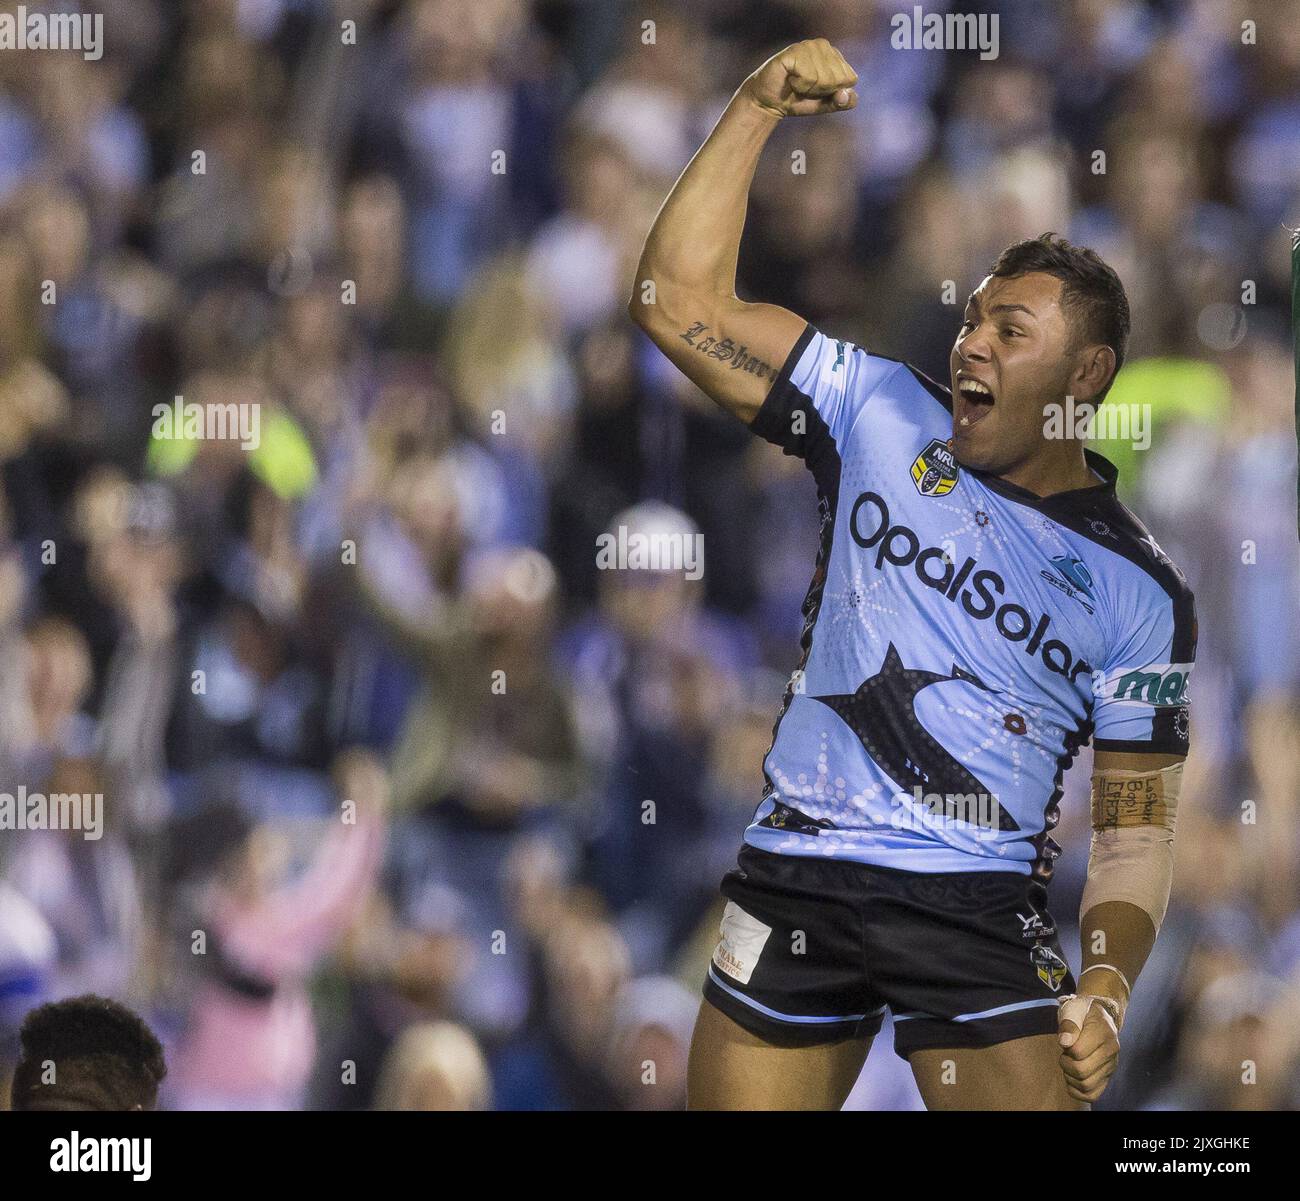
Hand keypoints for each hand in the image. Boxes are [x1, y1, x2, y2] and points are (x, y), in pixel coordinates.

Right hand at [742, 39, 857, 118]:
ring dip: (808, 89)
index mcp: (835, 56)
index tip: (817, 91)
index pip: (851, 79)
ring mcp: (809, 45)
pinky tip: (790, 79)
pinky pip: (809, 76)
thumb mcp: (824, 105)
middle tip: (805, 88)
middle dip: (821, 91)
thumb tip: (846, 94)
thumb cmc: (796, 100)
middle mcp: (824, 45)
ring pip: (824, 78)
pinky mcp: (795, 51)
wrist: (768, 102)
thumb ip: (842, 102)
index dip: (833, 93)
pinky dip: (799, 85)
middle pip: (838, 79)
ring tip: (796, 84)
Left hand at [1057, 992, 1121, 1103]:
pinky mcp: (1107, 1077)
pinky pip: (1092, 1095)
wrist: (1100, 1017)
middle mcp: (1111, 1052)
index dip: (1066, 1047)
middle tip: (1065, 1054)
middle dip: (1065, 1064)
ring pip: (1086, 1086)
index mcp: (1104, 1033)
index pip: (1078, 1051)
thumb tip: (1064, 1042)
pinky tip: (1072, 1077)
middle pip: (1081, 1071)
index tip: (1066, 1040)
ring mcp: (1111, 1067)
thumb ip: (1069, 1023)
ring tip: (1070, 1064)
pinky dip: (1077, 1091)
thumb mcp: (1074, 1009)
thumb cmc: (1083, 1012)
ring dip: (1070, 1077)